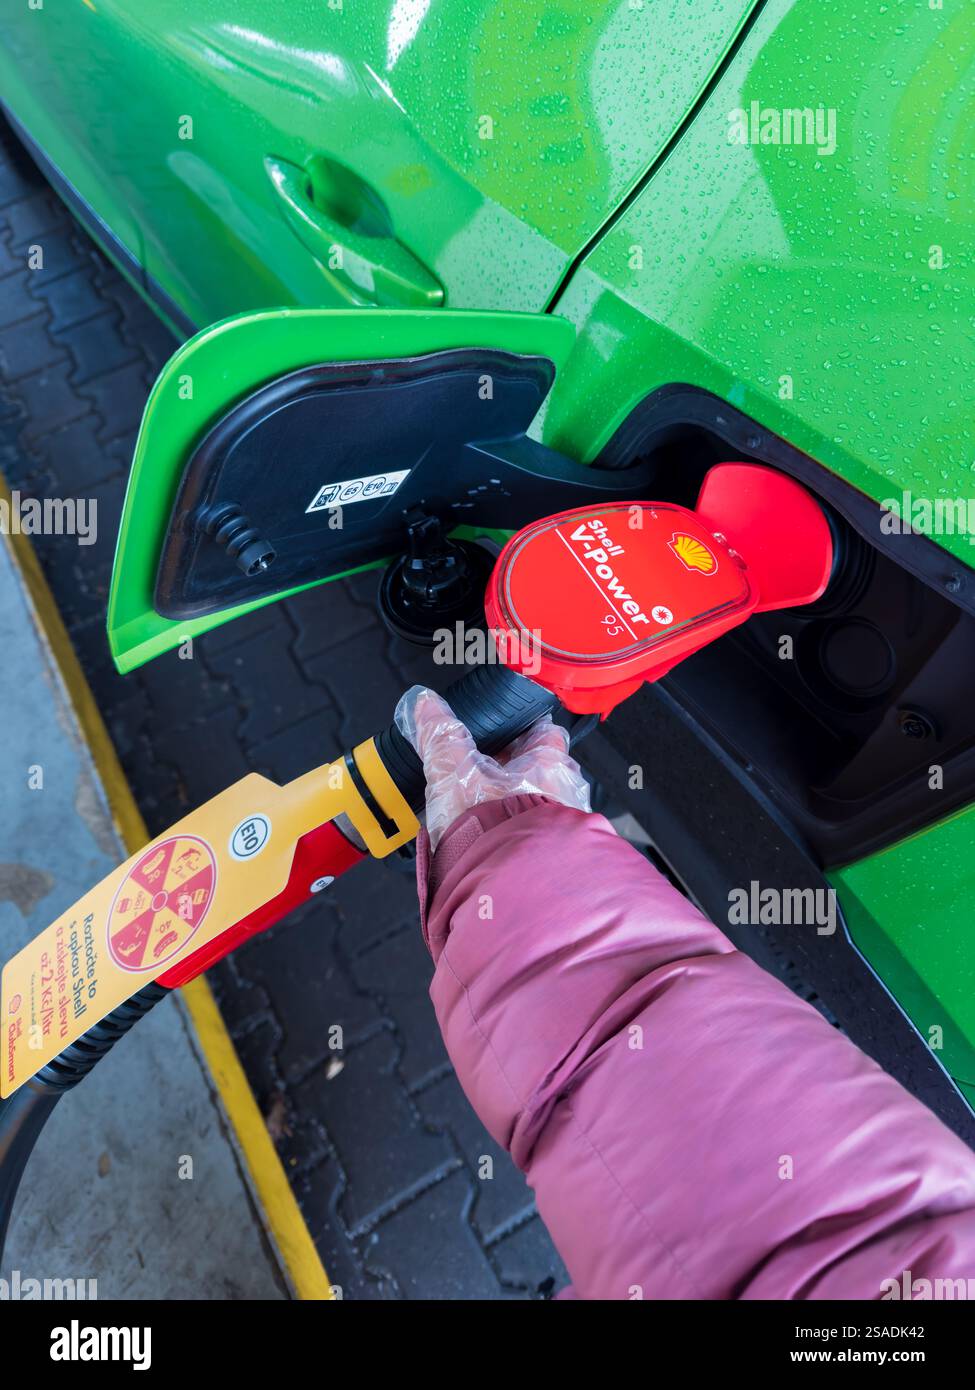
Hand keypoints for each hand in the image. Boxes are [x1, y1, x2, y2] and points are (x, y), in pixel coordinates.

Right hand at [394, 686, 590, 849]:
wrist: (504, 895)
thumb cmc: (489, 832)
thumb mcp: (453, 774)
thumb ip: (440, 737)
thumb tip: (427, 705)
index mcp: (549, 765)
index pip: (544, 732)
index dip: (520, 728)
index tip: (501, 730)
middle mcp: (566, 796)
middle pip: (542, 771)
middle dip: (513, 772)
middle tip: (481, 774)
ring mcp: (562, 831)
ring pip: (540, 807)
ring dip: (514, 808)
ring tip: (482, 813)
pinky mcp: (551, 862)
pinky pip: (535, 840)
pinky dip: (515, 837)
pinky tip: (490, 843)